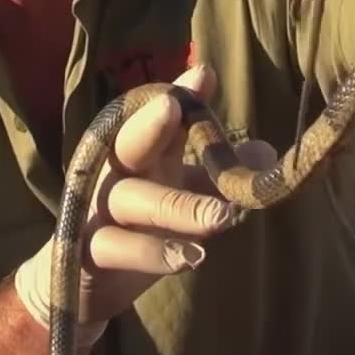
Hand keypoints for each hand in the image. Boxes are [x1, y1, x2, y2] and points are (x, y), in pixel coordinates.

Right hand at [12, 64, 275, 349]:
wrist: (90, 279)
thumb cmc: (142, 224)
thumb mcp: (178, 190)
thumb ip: (215, 171)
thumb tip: (264, 152)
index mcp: (137, 151)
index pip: (157, 115)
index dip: (179, 95)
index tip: (204, 76)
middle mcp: (114, 172)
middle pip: (128, 141)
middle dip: (150, 124)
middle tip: (173, 107)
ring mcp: (98, 211)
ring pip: (132, 199)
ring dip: (177, 206)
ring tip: (222, 216)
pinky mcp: (90, 252)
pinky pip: (116, 248)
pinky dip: (151, 253)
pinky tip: (190, 257)